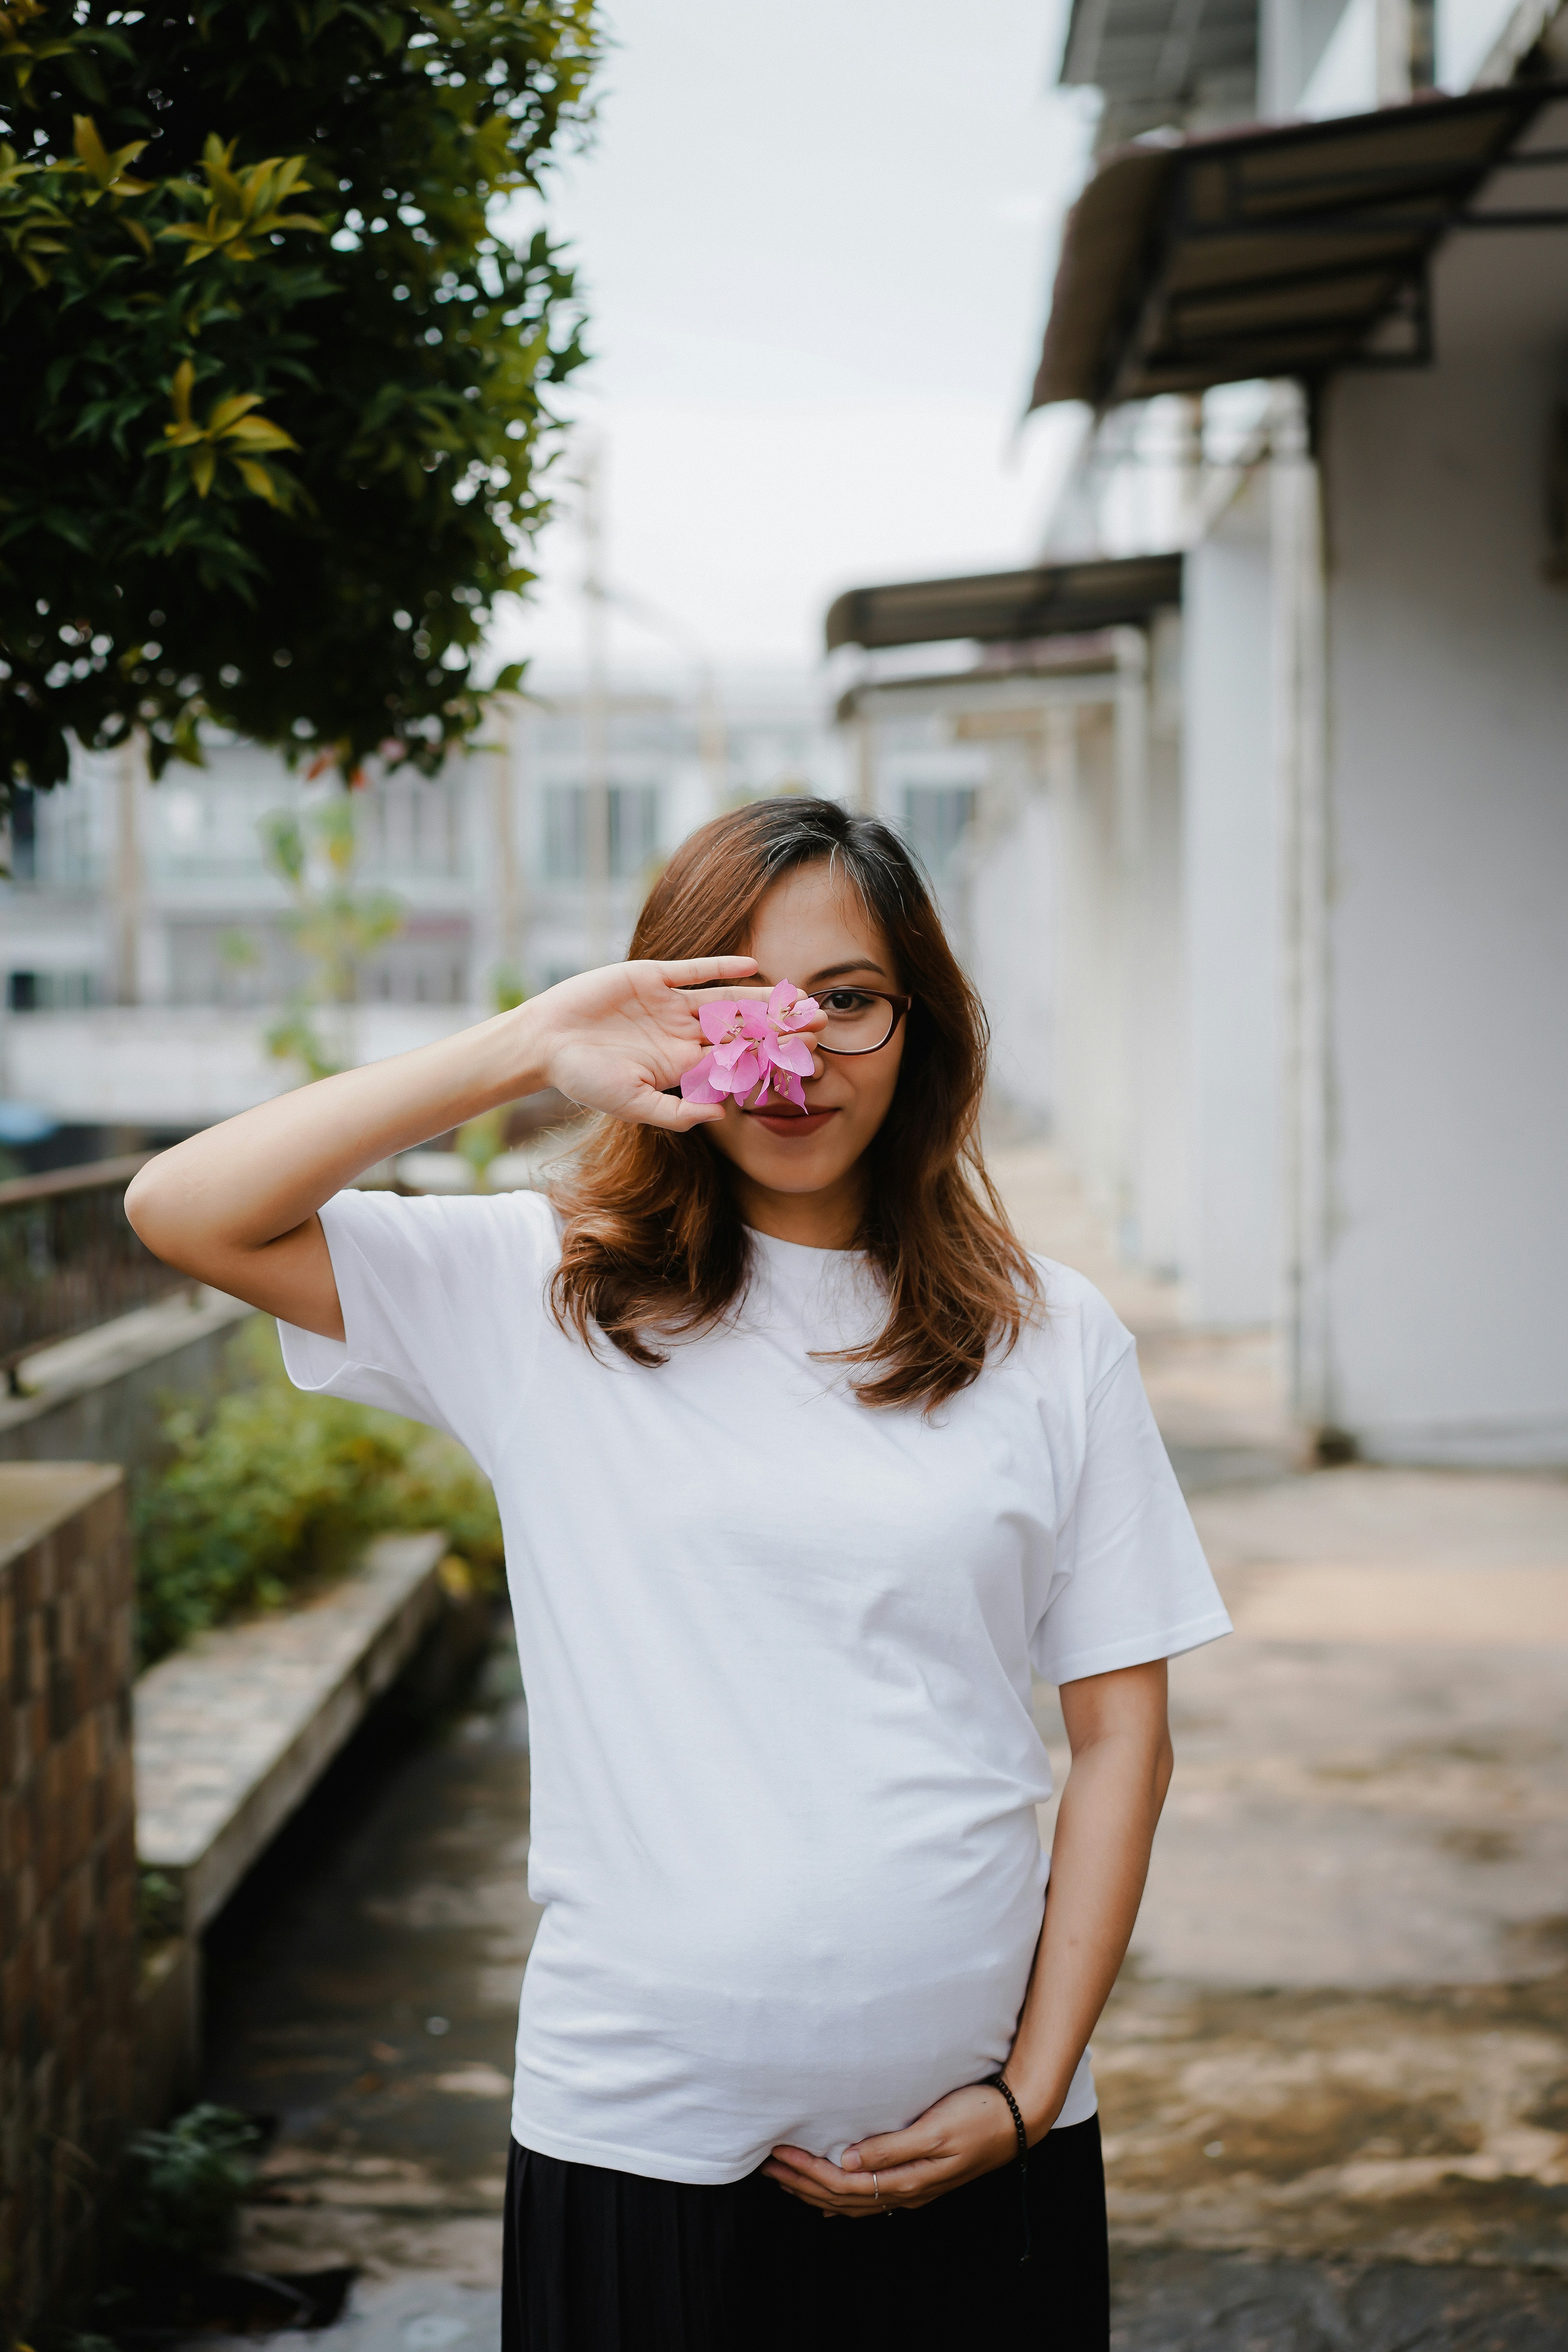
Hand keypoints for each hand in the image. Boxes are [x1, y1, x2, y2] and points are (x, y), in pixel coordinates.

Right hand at [523, 957, 823, 1133]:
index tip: (805, 1059)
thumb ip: (676, 1113)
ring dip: (760, 999)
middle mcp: (680, 1033)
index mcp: (679, 1065)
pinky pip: (693, 971)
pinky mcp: (651, 977)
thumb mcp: (632, 1104)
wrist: (544, 1042)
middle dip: (777, 1027)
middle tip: (818, 1023)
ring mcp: (668, 1004)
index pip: (733, 1062)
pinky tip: (752, 966)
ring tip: (795, 995)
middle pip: (739, 1029)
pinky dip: (720, 967)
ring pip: (724, 1000)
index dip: (768, 1060)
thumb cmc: (584, 1078)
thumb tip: (721, 1114)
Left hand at [762, 2082, 1025, 2217]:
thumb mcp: (935, 2129)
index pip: (844, 2183)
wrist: (1018, 2118)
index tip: (777, 2154)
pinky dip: (844, 2198)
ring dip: (816, 2190)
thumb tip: (847, 2161)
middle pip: (843, 2196)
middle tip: (766, 2165)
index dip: (807, 2171)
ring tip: (786, 2178)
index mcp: (906, 2179)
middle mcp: (906, 2190)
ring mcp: (914, 2187)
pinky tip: (831, 2198)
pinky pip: (871, 2197)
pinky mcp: (920, 2177)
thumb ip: (891, 2147)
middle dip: (802, 2182)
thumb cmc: (977, 2115)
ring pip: (854, 2200)